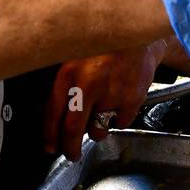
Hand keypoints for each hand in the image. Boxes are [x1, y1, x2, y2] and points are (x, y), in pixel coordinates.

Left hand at [43, 41, 166, 160]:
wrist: (139, 34)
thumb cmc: (104, 45)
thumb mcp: (75, 57)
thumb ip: (65, 84)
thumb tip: (57, 118)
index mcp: (69, 73)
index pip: (53, 113)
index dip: (50, 135)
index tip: (50, 146)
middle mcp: (88, 84)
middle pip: (73, 129)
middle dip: (70, 148)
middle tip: (72, 154)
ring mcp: (111, 93)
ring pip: (98, 130)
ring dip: (97, 130)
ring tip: (101, 114)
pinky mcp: (132, 98)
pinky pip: (121, 123)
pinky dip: (118, 119)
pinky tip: (118, 102)